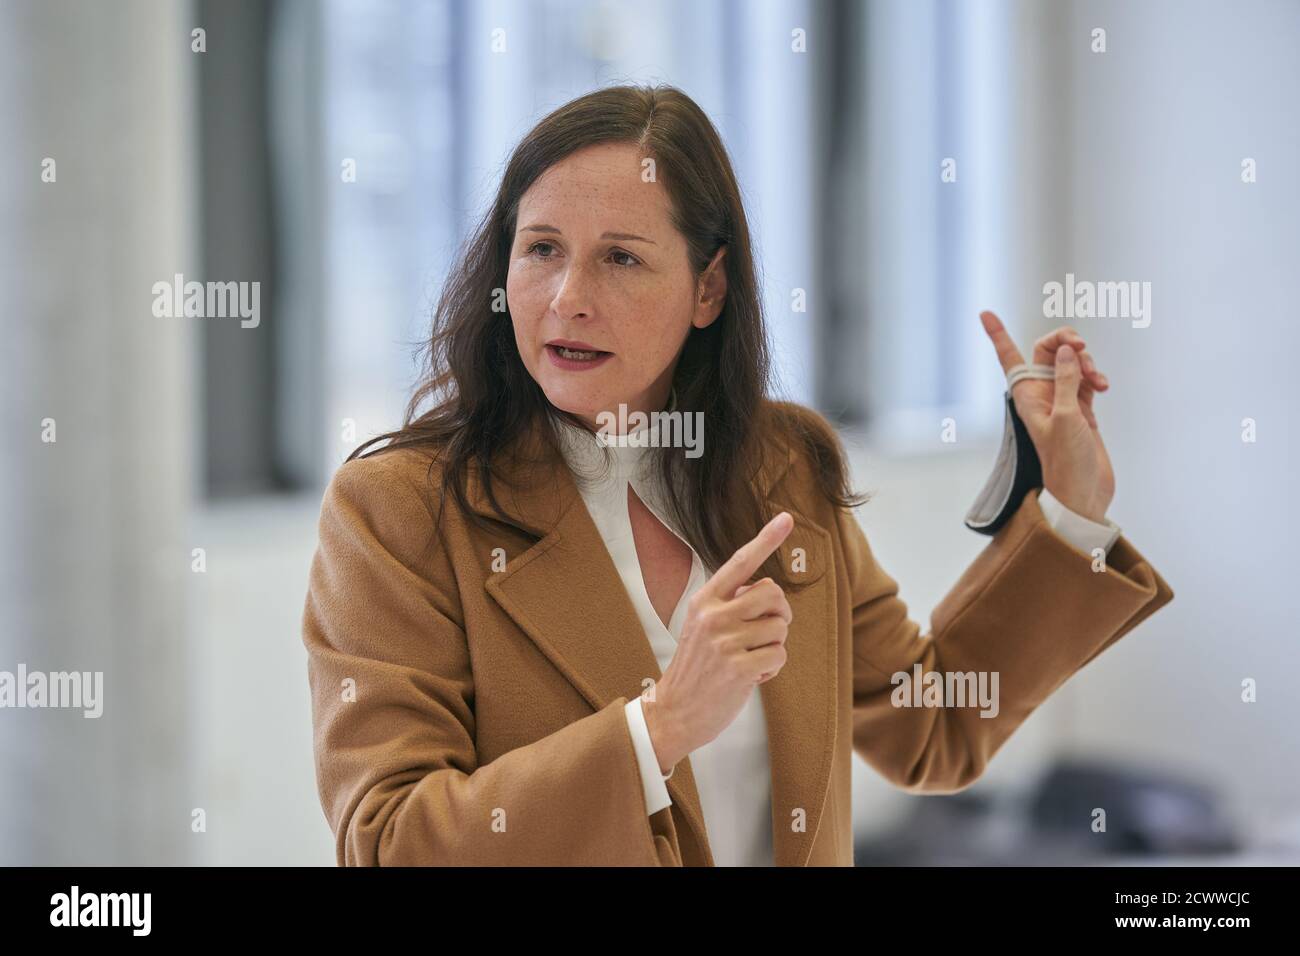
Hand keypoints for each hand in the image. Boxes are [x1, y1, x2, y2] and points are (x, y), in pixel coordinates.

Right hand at [642, 512, 793, 772]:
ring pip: (780, 626)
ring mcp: (725, 642)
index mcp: (704, 599)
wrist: (675, 711)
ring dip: (774, 645)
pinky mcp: (738, 668)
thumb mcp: (701, 626)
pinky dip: (772, 668)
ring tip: (750, 658)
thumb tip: (767, 590)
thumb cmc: (697, 666)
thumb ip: (729, 604)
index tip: (787, 518)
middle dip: (780, 612)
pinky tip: (751, 676)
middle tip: (765, 632)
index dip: (766, 539)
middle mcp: (713, 615)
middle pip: (773, 593)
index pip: (740, 562)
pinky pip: (779, 655)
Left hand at [979, 310, 1114, 522]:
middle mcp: (1042, 393)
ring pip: (1071, 361)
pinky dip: (1096, 376)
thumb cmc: (1067, 461)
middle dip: (1066, 341)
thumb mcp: (1067, 417)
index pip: (1009, 357)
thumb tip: (1067, 350)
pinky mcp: (1082, 406)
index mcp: (1026, 395)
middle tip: (1081, 347)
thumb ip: (1068, 380)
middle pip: (1048, 349)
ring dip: (1086, 362)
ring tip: (1097, 379)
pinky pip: (1086, 377)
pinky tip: (1103, 386)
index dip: (997, 334)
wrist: (1084, 493)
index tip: (984, 312)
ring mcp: (1063, 399)